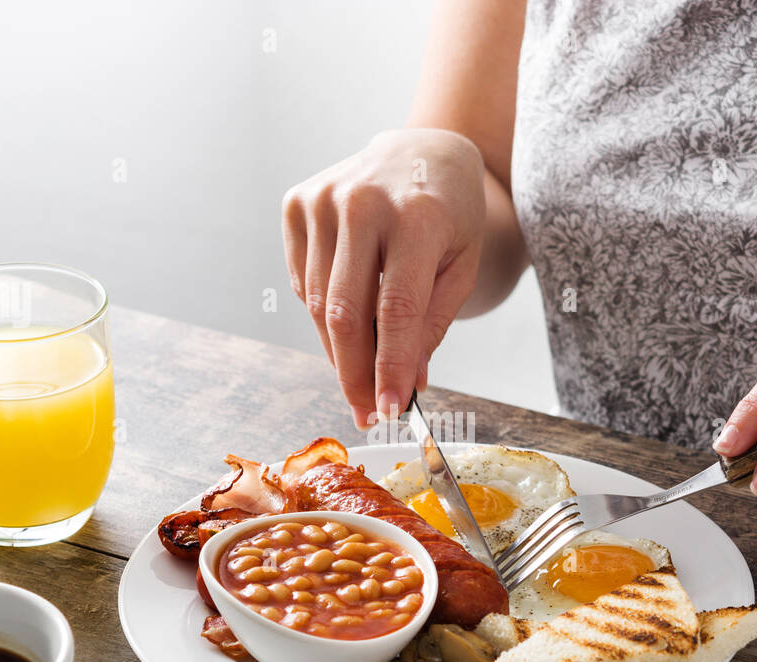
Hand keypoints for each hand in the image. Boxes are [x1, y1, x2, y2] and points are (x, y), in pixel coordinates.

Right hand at [281, 128, 486, 427]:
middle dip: (355, 374)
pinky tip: (349, 314)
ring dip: (338, 353)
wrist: (423, 152)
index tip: (389, 411)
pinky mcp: (297, 203)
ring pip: (318, 304)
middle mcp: (363, 202)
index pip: (396, 309)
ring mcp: (322, 199)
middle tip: (366, 413)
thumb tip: (403, 386)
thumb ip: (430, 326)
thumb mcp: (459, 268)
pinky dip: (324, 313)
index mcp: (417, 215)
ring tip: (361, 378)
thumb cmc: (450, 214)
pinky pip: (303, 282)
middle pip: (346, 312)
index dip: (390, 367)